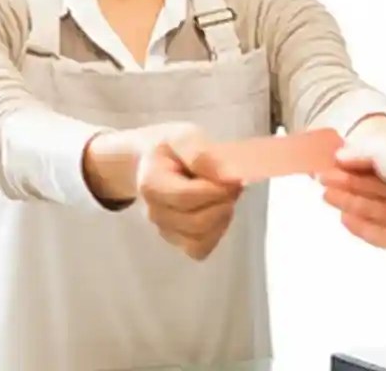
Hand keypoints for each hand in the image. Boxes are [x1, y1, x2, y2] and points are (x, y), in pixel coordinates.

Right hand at [135, 127, 242, 260]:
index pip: (187, 197)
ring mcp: (164, 229)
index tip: (233, 177)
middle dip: (223, 204)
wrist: (152, 162)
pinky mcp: (176, 240)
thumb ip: (201, 154)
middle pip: (196, 222)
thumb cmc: (170, 149)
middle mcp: (154, 212)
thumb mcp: (183, 137)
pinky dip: (216, 232)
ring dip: (222, 218)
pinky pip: (200, 248)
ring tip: (225, 196)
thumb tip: (226, 176)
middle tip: (234, 185)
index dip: (216, 190)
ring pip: (200, 239)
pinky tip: (218, 211)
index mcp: (151, 184)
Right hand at [319, 119, 385, 255]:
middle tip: (322, 180)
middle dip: (346, 185)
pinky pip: (378, 234)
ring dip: (348, 202)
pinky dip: (360, 227)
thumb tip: (339, 156)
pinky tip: (343, 218)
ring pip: (372, 210)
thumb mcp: (383, 145)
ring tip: (326, 195)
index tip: (329, 166)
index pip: (374, 168)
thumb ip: (359, 151)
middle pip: (371, 189)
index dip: (351, 167)